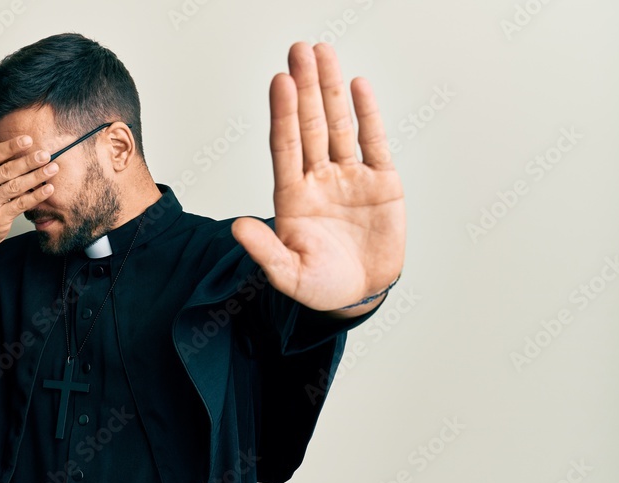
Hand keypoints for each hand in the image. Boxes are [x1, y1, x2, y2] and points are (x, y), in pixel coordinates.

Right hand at [0, 122, 58, 251]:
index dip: (11, 147)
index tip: (29, 139)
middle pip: (6, 171)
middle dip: (28, 162)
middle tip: (45, 154)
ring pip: (15, 187)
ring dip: (36, 177)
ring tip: (52, 168)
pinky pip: (20, 204)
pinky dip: (36, 196)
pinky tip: (48, 188)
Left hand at [231, 42, 405, 316]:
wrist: (359, 295)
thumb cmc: (320, 286)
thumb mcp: (288, 274)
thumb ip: (264, 250)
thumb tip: (237, 227)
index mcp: (293, 197)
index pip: (286, 146)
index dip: (284, 114)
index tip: (280, 81)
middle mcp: (319, 179)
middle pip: (310, 125)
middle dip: (305, 87)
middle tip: (299, 50)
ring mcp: (349, 178)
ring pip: (339, 125)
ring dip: (331, 90)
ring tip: (323, 53)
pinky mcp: (381, 183)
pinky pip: (374, 142)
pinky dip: (367, 114)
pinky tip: (357, 85)